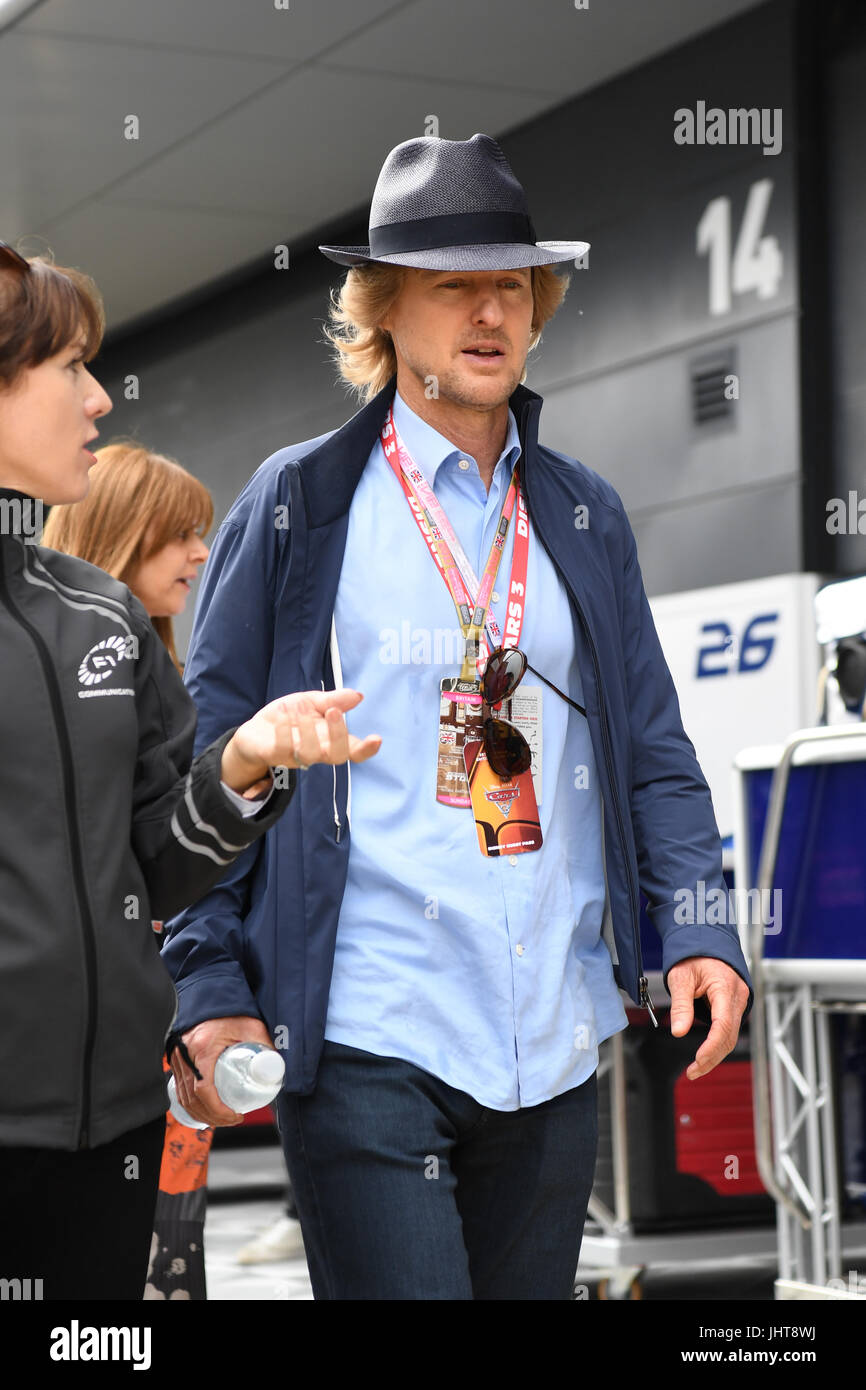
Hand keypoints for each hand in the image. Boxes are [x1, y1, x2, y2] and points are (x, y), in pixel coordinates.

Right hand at [171, 1015, 274, 1126]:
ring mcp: (177, 1058)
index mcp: (202, 1049)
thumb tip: (276, 1069)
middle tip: (232, 1120)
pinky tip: (204, 1108)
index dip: (218, 1110)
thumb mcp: (252, 1026)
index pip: (203, 1091)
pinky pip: (178, 1088)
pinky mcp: (176, 1059)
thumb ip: (265, 1046)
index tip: (236, 1116)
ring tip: (222, 1117)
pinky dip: (190, 1103)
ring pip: (182, 1097)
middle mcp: (184, 1056)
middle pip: (191, 1099)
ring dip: (200, 1113)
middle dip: (211, 1117)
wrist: (210, 993)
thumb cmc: (230, 1009)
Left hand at [221, 688, 380, 791]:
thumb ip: (333, 701)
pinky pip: (282, 748)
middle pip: (336, 756)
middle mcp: (316, 751)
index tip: (377, 738)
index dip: (367, 749)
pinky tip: (282, 714)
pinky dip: (284, 729)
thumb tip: (358, 696)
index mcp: (329, 740)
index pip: (353, 750)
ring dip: (307, 728)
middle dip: (338, 735)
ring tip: (300, 706)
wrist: (256, 730)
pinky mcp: (274, 755)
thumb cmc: (290, 718)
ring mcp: (295, 756)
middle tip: (333, 711)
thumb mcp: (312, 702)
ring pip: (309, 754)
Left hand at [667, 957, 750, 1079]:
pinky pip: (730, 1029)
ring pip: (731, 1036)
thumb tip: (678, 1031)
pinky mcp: (735, 1005)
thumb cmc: (694, 955)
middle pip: (729, 1036)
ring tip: (696, 1068)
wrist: (706, 941)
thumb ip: (681, 1005)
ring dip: (715, 1054)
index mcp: (726, 987)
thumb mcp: (681, 977)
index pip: (723, 1025)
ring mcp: (740, 1001)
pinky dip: (718, 1044)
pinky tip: (706, 1054)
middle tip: (692, 1072)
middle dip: (712, 1057)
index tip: (697, 1061)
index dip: (711, 1047)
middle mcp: (738, 996)